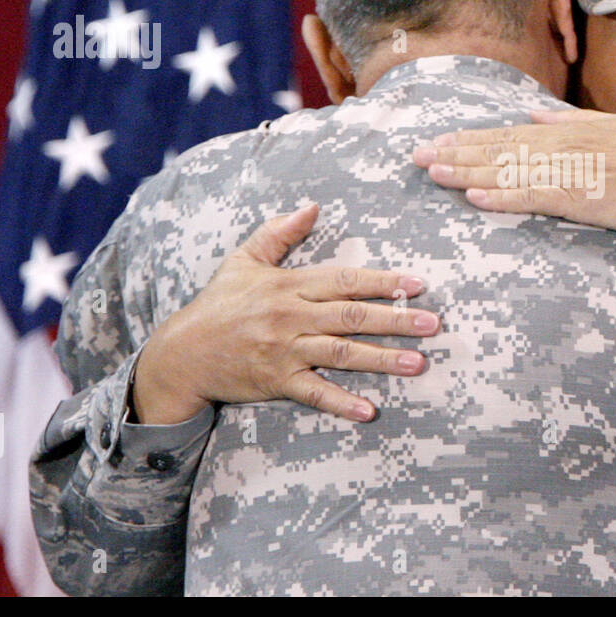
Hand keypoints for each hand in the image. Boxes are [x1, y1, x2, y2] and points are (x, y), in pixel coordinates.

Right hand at [132, 204, 438, 424]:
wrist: (182, 353)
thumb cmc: (219, 303)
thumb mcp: (244, 260)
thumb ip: (278, 232)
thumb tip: (311, 206)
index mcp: (289, 285)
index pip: (345, 280)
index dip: (382, 281)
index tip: (417, 283)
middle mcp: (291, 317)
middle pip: (351, 316)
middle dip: (396, 319)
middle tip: (433, 324)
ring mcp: (285, 351)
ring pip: (341, 353)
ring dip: (382, 359)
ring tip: (418, 363)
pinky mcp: (277, 381)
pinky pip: (314, 393)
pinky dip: (341, 402)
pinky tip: (369, 410)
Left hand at [412, 109, 615, 268]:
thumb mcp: (613, 128)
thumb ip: (571, 121)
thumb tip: (536, 114)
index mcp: (568, 131)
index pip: (507, 135)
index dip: (469, 139)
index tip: (437, 143)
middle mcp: (564, 145)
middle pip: (499, 149)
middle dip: (455, 152)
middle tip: (416, 156)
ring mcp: (572, 170)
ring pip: (509, 171)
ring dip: (469, 171)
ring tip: (434, 173)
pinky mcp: (582, 197)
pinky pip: (535, 196)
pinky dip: (504, 196)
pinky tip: (476, 198)